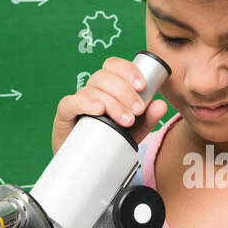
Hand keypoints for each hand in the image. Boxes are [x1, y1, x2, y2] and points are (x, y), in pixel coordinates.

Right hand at [53, 55, 168, 153]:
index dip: (128, 71)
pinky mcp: (65, 114)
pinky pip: (71, 102)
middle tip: (138, 110)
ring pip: (93, 90)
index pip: (115, 66)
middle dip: (125, 92)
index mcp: (108, 85)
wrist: (89, 161)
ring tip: (127, 120)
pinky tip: (98, 110)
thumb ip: (148, 118)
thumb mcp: (135, 129)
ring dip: (113, 103)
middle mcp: (93, 88)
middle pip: (105, 76)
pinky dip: (85, 103)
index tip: (142, 86)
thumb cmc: (111, 138)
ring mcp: (78, 100)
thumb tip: (161, 105)